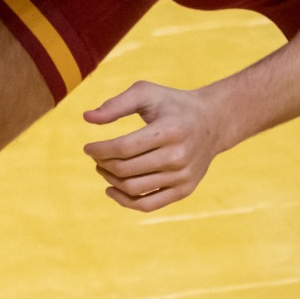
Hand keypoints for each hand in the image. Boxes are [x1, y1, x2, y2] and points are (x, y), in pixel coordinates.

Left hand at [82, 80, 230, 211]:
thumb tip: (87, 117)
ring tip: (104, 168)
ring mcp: (183, 176)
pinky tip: (111, 190)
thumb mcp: (147, 94)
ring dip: (110, 180)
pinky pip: (148, 205)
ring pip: (133, 188)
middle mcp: (179, 156)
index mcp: (170, 130)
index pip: (123, 148)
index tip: (88, 148)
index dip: (99, 150)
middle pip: (125, 170)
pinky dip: (125, 201)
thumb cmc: (173, 105)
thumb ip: (116, 104)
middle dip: (103, 164)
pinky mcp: (184, 190)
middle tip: (96, 157)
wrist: (213, 122)